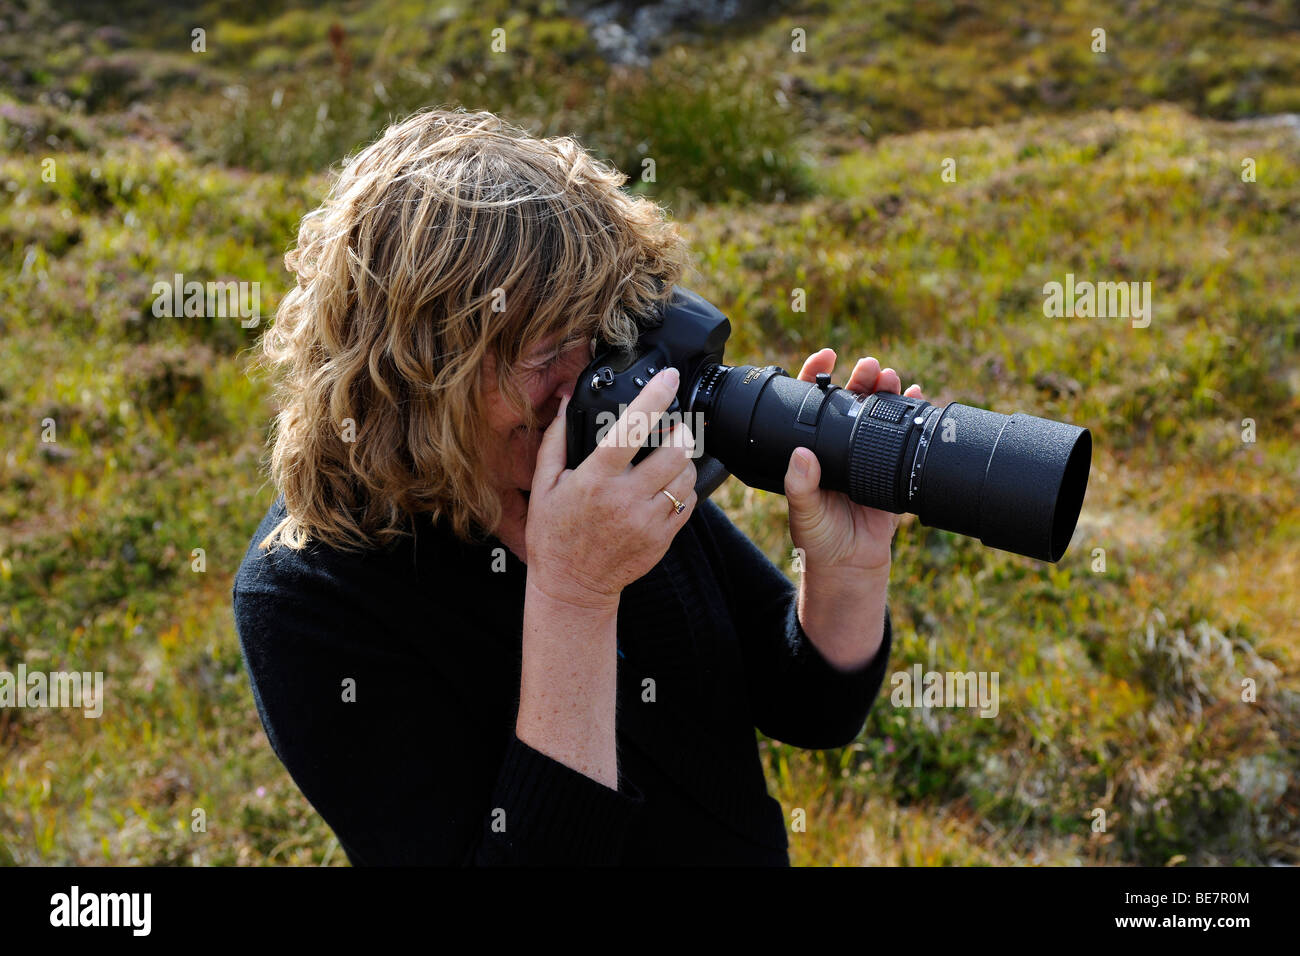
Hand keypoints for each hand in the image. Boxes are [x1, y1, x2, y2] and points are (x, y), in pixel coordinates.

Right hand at [525, 367, 696, 608]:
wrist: (571, 587)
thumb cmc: (554, 534)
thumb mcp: (544, 485)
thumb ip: (556, 439)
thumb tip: (569, 399)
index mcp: (595, 480)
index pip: (630, 430)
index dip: (654, 398)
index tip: (668, 377)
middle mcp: (625, 500)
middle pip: (675, 452)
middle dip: (682, 431)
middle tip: (675, 426)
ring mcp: (647, 522)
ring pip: (686, 477)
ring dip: (684, 460)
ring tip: (669, 458)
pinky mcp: (662, 539)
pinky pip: (688, 504)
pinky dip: (683, 489)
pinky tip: (666, 487)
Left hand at [783, 349, 924, 576]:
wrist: (851, 568)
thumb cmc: (819, 542)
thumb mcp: (804, 514)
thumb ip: (800, 486)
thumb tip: (801, 455)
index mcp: (813, 450)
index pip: (812, 405)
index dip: (817, 377)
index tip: (826, 356)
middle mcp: (839, 448)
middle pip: (851, 402)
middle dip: (861, 379)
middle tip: (870, 366)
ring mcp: (867, 456)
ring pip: (879, 415)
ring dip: (887, 392)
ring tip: (893, 377)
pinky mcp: (892, 470)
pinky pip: (905, 439)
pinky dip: (913, 417)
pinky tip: (919, 399)